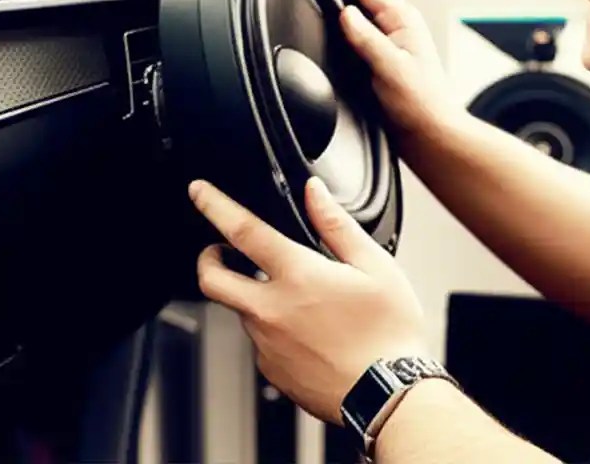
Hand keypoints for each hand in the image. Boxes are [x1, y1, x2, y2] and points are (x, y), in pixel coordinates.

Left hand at [191, 176, 429, 424]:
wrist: (390, 397)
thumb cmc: (389, 334)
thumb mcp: (375, 266)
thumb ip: (337, 224)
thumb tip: (315, 193)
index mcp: (298, 276)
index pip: (243, 231)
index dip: (214, 205)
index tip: (199, 192)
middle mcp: (272, 310)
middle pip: (211, 279)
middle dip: (207, 258)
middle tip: (218, 251)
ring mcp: (267, 344)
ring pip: (241, 311)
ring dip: (253, 298)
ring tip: (296, 299)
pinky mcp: (272, 371)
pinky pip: (261, 342)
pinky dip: (273, 330)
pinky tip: (306, 332)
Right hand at [331, 0, 461, 139]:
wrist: (429, 135)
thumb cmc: (421, 104)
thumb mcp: (390, 67)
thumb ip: (367, 39)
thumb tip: (346, 13)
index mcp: (404, 21)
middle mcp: (398, 29)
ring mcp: (391, 45)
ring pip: (361, 19)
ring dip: (343, 10)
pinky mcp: (383, 62)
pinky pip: (359, 38)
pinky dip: (345, 33)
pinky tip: (333, 36)